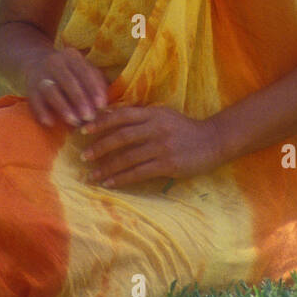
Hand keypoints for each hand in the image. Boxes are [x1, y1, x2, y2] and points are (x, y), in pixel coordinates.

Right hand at [25, 46, 109, 128]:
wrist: (36, 61)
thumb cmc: (69, 71)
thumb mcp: (83, 70)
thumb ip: (97, 83)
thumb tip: (106, 105)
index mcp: (71, 56)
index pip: (84, 72)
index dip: (93, 89)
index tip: (102, 105)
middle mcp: (55, 62)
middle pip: (68, 81)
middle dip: (80, 100)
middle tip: (89, 117)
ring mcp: (41, 74)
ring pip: (51, 91)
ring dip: (64, 107)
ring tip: (74, 122)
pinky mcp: (30, 87)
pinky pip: (34, 100)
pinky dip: (42, 112)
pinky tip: (50, 123)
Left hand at [79, 104, 222, 187]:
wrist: (213, 141)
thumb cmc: (184, 128)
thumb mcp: (163, 115)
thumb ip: (139, 116)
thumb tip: (108, 115)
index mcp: (153, 114)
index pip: (122, 116)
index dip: (101, 122)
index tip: (84, 130)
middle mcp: (156, 128)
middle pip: (121, 137)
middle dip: (100, 147)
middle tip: (84, 157)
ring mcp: (162, 147)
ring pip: (128, 158)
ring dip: (107, 167)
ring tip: (92, 175)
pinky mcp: (168, 165)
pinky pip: (139, 173)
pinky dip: (122, 178)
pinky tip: (110, 183)